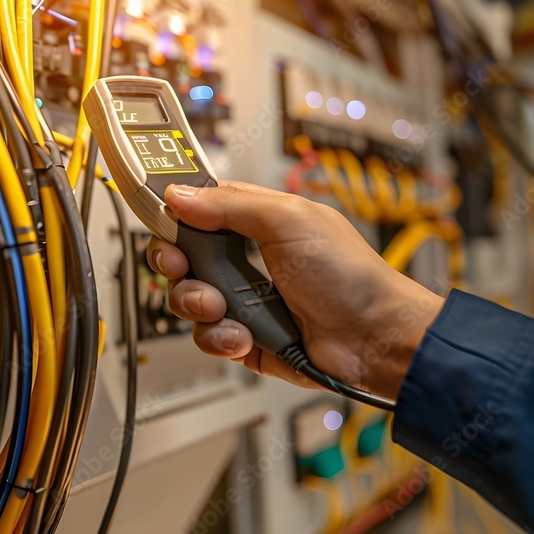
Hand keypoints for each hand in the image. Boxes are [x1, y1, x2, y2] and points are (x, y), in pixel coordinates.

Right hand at [147, 181, 444, 399]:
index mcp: (255, 222)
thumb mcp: (289, 221)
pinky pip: (208, 338)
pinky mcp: (244, 339)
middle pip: (182, 256)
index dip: (174, 213)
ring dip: (198, 304)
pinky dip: (220, 338)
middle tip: (183, 266)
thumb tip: (180, 194)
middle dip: (176, 263)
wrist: (375, 339)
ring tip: (223, 308)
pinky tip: (244, 336)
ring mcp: (243, 301)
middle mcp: (245, 260)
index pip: (198, 210)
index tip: (158, 217)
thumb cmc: (351, 276)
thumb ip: (230, 205)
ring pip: (188, 300)